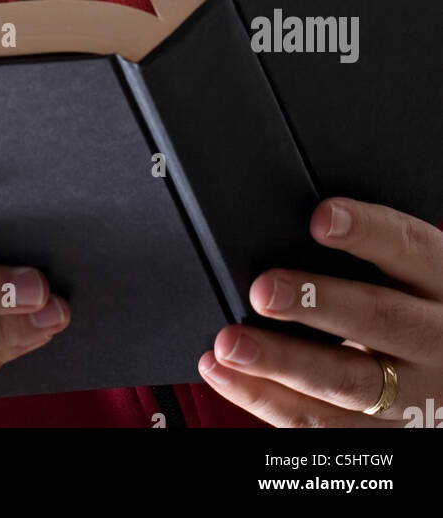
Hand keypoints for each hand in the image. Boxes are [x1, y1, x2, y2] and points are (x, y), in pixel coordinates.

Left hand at [197, 197, 442, 426]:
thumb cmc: (411, 304)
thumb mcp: (408, 271)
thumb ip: (369, 252)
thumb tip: (301, 221)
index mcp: (439, 281)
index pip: (409, 248)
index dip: (367, 231)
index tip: (320, 219)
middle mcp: (434, 338)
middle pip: (379, 320)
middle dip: (315, 304)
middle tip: (262, 292)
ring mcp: (414, 393)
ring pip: (348, 384)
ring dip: (282, 364)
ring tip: (231, 344)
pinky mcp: (383, 431)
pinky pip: (321, 425)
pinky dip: (265, 399)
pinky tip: (227, 375)